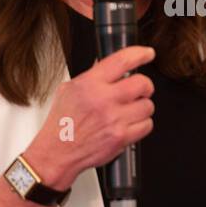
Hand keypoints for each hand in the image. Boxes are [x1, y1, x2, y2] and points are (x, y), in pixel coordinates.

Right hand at [25, 45, 155, 187]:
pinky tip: (129, 124)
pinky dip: (142, 125)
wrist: (57, 152)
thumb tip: (111, 67)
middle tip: (141, 89)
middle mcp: (103, 100)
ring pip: (148, 106)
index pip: (123, 60)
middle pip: (142, 84)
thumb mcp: (68, 90)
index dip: (140, 54)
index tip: (147, 54)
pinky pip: (146, 125)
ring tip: (130, 110)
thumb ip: (91, 76)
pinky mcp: (121, 137)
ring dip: (143, 107)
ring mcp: (114, 120)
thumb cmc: (61, 123)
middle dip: (145, 86)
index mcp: (90, 84)